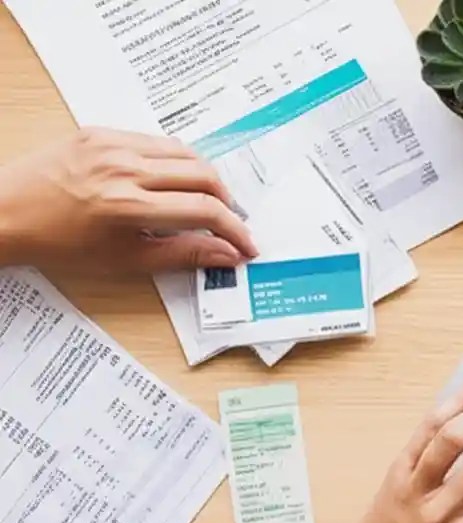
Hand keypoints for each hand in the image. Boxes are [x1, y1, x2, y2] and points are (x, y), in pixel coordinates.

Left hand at [0, 127, 256, 272]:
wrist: (4, 212)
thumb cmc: (58, 243)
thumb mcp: (124, 259)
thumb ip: (182, 254)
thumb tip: (225, 254)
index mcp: (128, 205)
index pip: (205, 211)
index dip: (234, 229)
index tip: (246, 244)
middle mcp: (124, 168)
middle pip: (204, 175)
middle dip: (227, 202)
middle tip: (228, 222)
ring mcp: (112, 145)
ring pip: (185, 153)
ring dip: (205, 178)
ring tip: (205, 200)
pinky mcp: (100, 132)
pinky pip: (155, 141)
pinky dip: (174, 161)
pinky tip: (170, 180)